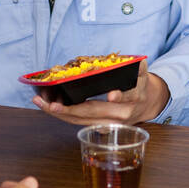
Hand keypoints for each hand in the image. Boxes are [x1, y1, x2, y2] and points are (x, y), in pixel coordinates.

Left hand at [32, 59, 169, 126]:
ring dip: (59, 113)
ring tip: (40, 103)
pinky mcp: (99, 127)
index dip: (119, 96)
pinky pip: (78, 122)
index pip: (123, 99)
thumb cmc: (141, 84)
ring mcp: (108, 124)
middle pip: (93, 114)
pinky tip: (47, 107)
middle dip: (70, 110)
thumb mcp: (142, 73)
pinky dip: (62, 115)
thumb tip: (127, 60)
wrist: (148, 104)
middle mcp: (119, 117)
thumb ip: (135, 67)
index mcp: (132, 100)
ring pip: (81, 121)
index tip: (111, 96)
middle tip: (51, 104)